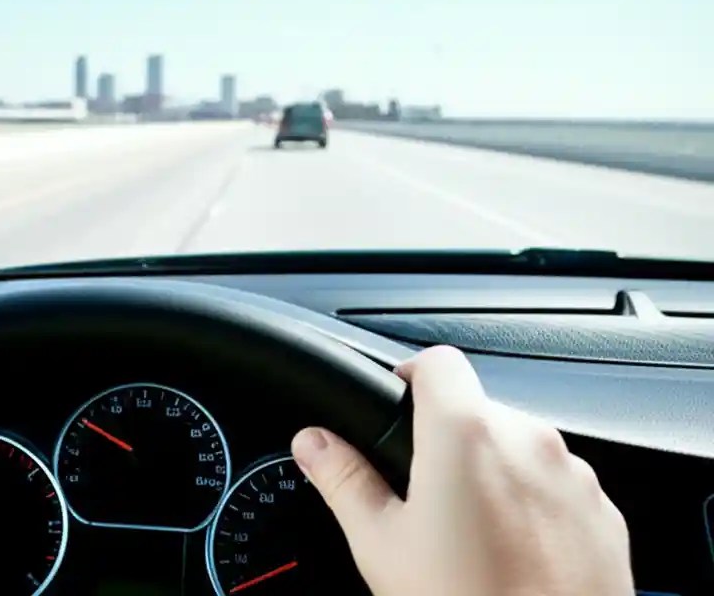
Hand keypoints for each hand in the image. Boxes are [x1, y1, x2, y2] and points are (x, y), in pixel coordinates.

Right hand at [291, 346, 632, 595]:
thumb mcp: (381, 545)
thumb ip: (343, 480)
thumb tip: (313, 444)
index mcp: (465, 434)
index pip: (437, 361)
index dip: (409, 377)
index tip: (397, 407)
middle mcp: (528, 440)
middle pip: (478, 411)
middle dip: (448, 442)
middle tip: (425, 501)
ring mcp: (574, 477)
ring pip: (519, 450)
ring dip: (493, 475)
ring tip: (470, 538)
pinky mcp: (603, 513)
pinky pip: (557, 489)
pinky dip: (532, 507)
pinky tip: (510, 555)